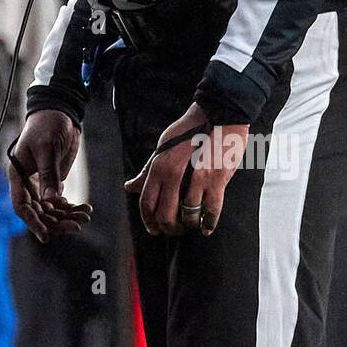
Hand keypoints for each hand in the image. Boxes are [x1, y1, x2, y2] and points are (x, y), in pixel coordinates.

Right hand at [8, 109, 90, 242]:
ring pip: (51, 209)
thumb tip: (51, 200)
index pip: (22, 205)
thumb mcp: (47, 148)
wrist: (59, 113)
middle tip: (77, 226)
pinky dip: (71, 208)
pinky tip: (84, 210)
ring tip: (86, 217)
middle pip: (39, 212)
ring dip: (67, 216)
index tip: (46, 235)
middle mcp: (27, 182)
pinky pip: (60, 202)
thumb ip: (49, 174)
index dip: (32, 222)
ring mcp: (41, 183)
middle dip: (56, 221)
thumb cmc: (47, 125)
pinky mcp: (53, 181)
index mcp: (18, 174)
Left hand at [123, 102, 248, 236]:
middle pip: (164, 214)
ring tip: (190, 225)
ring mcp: (196, 179)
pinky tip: (206, 228)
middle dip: (167, 228)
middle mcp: (174, 174)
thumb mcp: (162, 146)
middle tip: (172, 231)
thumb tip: (129, 186)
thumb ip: (148, 170)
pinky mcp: (216, 180)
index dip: (148, 220)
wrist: (217, 115)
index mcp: (159, 166)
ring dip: (188, 225)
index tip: (153, 229)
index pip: (146, 202)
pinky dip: (208, 223)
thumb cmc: (189, 130)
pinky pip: (211, 211)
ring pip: (187, 216)